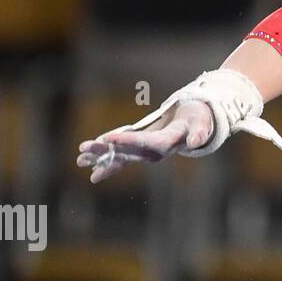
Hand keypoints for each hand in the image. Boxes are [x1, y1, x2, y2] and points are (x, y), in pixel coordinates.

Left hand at [76, 99, 213, 182]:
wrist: (197, 124)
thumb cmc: (199, 119)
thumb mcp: (201, 123)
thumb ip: (199, 132)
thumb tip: (195, 142)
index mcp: (168, 143)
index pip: (145, 143)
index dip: (127, 140)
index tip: (108, 137)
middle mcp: (155, 152)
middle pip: (127, 152)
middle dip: (105, 151)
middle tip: (83, 150)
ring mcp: (147, 153)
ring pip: (121, 156)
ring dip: (100, 157)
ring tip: (79, 158)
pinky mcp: (141, 150)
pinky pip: (122, 157)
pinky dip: (106, 160)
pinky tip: (89, 162)